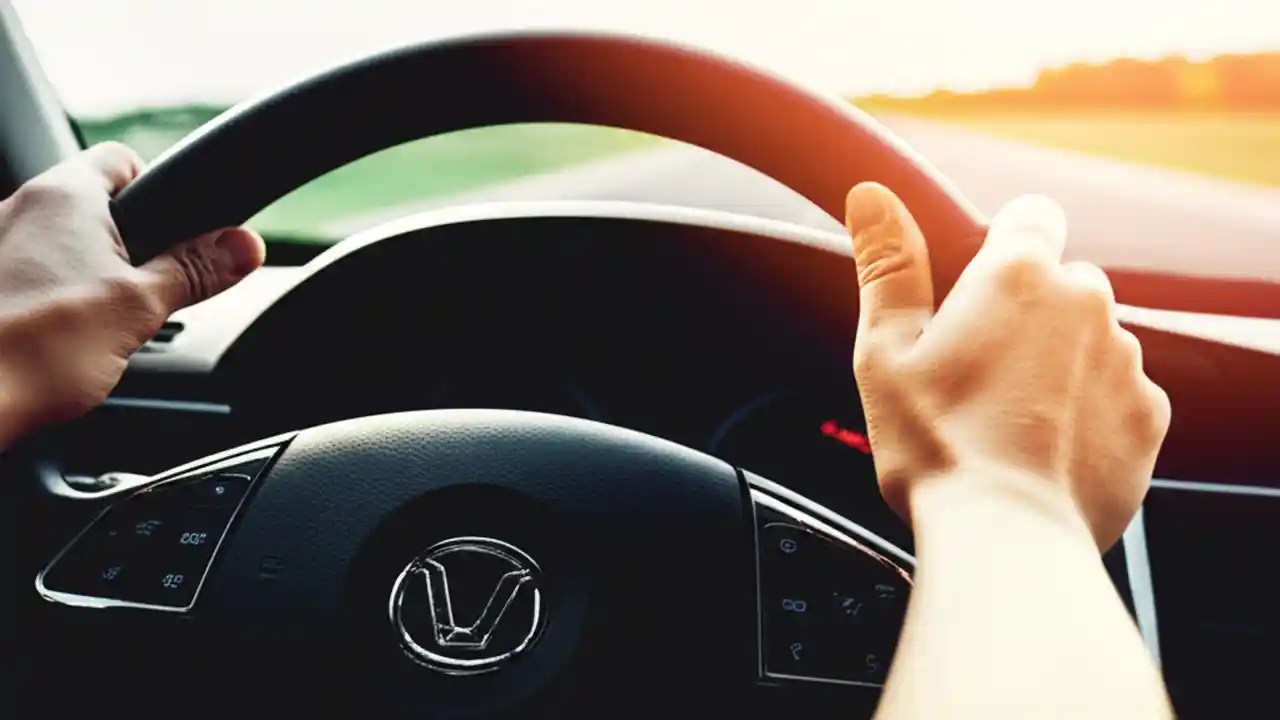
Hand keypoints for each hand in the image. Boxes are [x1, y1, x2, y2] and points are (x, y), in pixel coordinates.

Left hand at [0, 142, 264, 445]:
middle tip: (145, 293)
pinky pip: (31, 280)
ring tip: (99, 326)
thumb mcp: (140, 306)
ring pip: (60, 247)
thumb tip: (245, 246)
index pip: (123, 161)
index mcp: (62, 196)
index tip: (179, 236)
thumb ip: (195, 271)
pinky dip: (53, 303)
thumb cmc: (33, 349)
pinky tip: (60, 342)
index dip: (160, 192)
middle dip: (127, 247)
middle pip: (93, 208)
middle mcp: (18, 208)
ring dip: (87, 277)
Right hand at [847, 183, 1168, 548]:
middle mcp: (1085, 303)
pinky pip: (1119, 391)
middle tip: (977, 369)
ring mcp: (1125, 359)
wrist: (1006, 538)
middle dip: (1027, 312)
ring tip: (1009, 417)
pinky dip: (1089, 409)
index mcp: (1016, 276)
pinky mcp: (1149, 415)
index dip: (1003, 242)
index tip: (977, 285)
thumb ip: (886, 265)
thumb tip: (872, 197)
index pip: (1030, 215)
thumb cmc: (937, 446)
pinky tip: (1044, 445)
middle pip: (1061, 282)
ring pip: (1090, 338)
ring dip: (1059, 361)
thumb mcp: (885, 351)